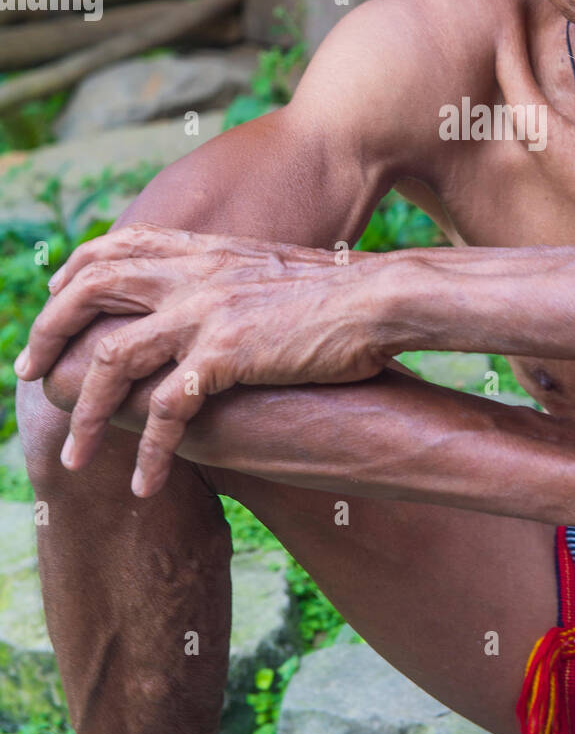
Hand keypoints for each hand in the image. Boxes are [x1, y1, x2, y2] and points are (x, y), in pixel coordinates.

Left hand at [15, 224, 391, 496]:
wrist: (379, 298)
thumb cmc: (338, 293)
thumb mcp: (269, 269)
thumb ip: (227, 276)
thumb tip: (212, 297)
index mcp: (203, 251)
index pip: (111, 248)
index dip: (71, 277)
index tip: (52, 309)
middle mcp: (193, 273)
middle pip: (89, 292)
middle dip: (47, 336)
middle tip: (26, 375)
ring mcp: (205, 310)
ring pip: (111, 361)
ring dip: (84, 414)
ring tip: (73, 459)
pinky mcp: (226, 352)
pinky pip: (166, 409)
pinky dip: (149, 452)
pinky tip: (147, 485)